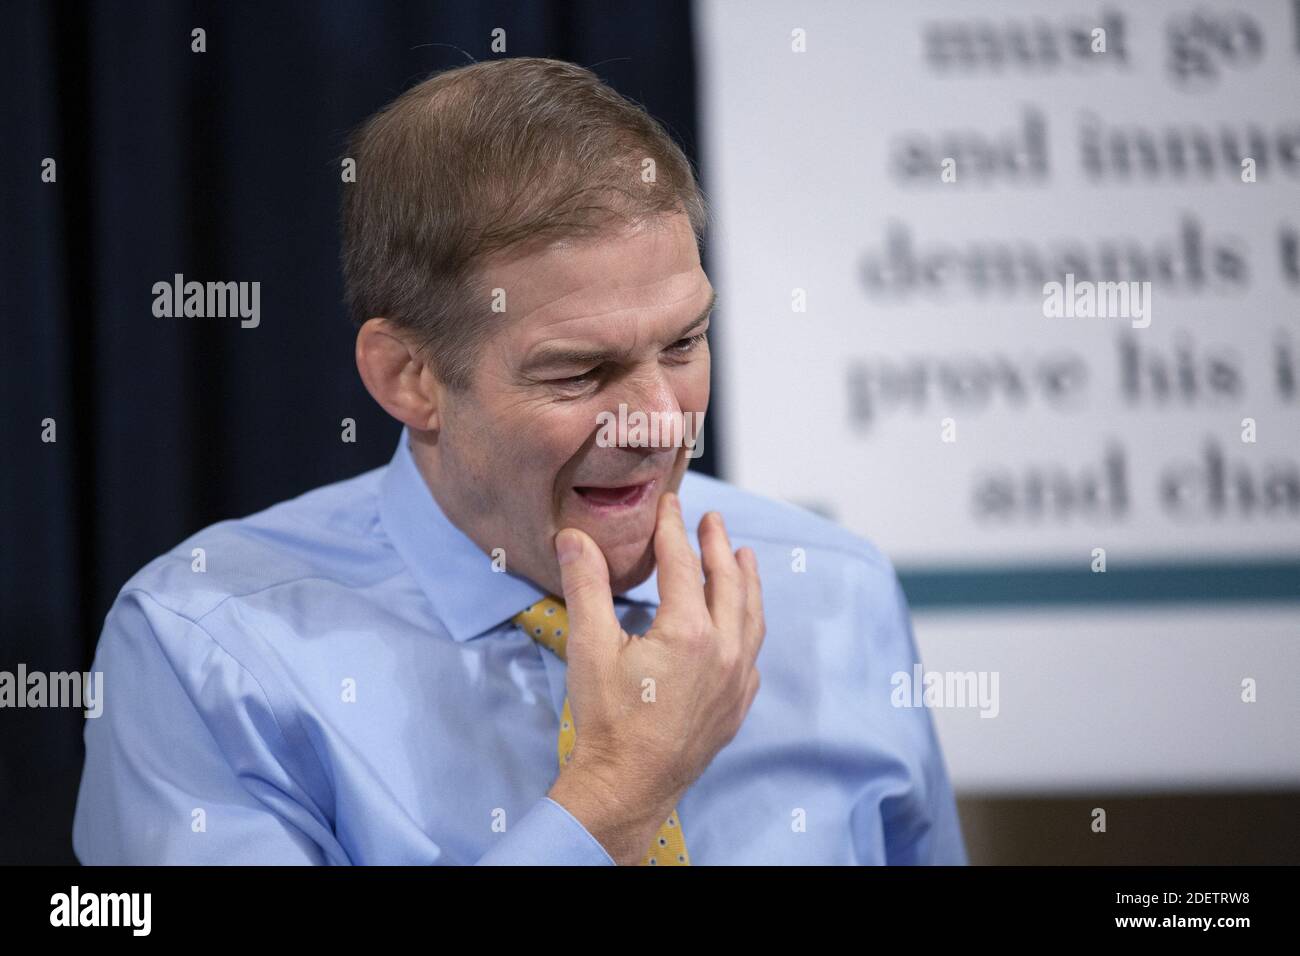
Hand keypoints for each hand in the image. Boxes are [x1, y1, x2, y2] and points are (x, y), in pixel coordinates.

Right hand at [545, 491, 764, 863]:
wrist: (627, 786)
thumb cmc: (608, 719)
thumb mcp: (590, 647)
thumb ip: (586, 586)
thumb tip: (574, 537)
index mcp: (690, 631)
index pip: (683, 564)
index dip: (674, 529)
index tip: (671, 503)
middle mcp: (725, 651)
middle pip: (727, 584)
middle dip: (719, 547)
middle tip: (714, 520)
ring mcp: (736, 681)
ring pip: (751, 618)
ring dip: (746, 583)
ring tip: (744, 557)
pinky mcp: (737, 706)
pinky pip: (752, 655)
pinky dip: (749, 628)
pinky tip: (742, 625)